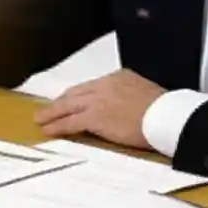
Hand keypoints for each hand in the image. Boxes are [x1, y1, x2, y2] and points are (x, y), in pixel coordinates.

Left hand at [34, 70, 165, 149]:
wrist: (167, 116)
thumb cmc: (163, 110)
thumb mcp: (145, 93)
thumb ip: (130, 95)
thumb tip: (125, 105)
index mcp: (118, 77)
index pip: (90, 86)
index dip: (76, 95)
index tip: (69, 100)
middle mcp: (104, 85)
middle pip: (75, 93)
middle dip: (60, 102)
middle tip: (48, 109)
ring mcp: (98, 101)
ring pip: (68, 106)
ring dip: (52, 113)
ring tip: (40, 119)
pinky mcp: (95, 117)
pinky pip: (70, 122)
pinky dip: (57, 126)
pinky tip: (49, 130)